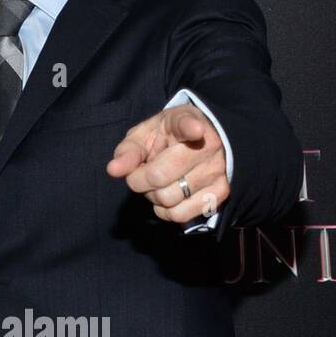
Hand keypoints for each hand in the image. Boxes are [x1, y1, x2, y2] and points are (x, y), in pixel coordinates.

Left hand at [106, 103, 227, 223]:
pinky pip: (182, 214)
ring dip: (153, 196)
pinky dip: (166, 211)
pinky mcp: (222, 192)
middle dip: (139, 180)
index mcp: (185, 121)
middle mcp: (207, 145)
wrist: (199, 142)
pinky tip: (170, 195)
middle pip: (159, 176)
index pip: (188, 124)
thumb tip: (114, 170)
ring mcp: (217, 170)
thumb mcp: (143, 135)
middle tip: (142, 173)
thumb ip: (127, 151)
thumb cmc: (166, 138)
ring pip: (169, 198)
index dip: (190, 128)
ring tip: (160, 182)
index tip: (195, 130)